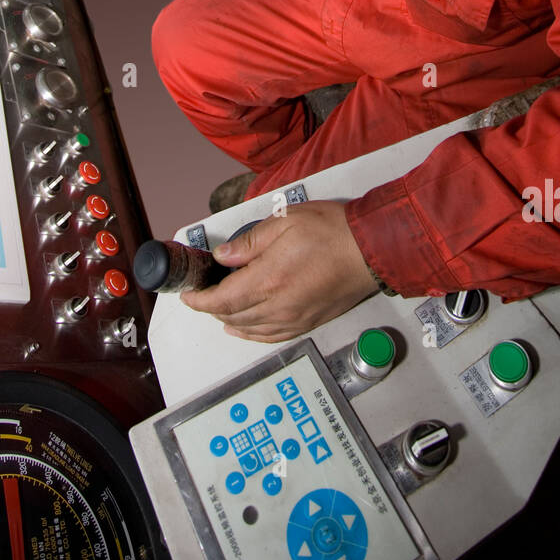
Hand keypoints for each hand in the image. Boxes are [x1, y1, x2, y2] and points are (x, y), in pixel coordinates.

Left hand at [181, 201, 376, 341]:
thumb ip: (249, 243)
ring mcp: (295, 318)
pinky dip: (253, 334)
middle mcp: (278, 306)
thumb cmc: (331, 231)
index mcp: (268, 280)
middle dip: (211, 308)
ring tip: (218, 311)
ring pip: (251, 330)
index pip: (221, 299)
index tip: (187, 294)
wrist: (371, 249)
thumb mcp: (284, 223)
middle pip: (233, 316)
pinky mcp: (309, 322)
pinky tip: (246, 329)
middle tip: (201, 295)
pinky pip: (273, 336)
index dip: (199, 300)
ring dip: (230, 321)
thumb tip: (223, 257)